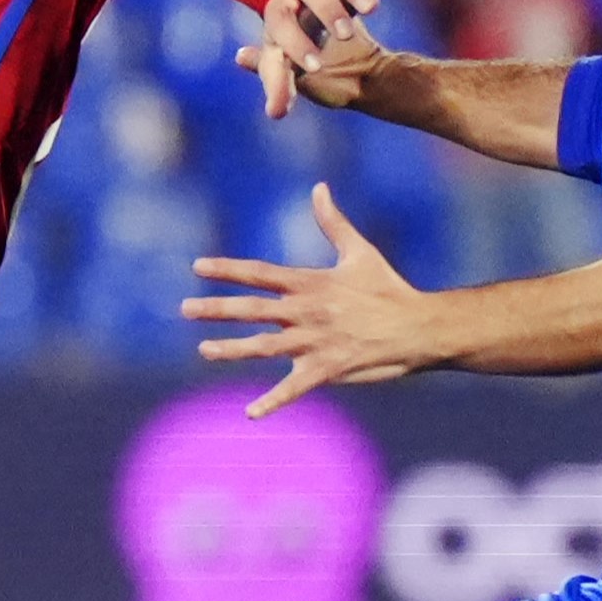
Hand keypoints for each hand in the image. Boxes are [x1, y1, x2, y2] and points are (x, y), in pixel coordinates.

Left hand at [182, 184, 433, 414]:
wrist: (417, 327)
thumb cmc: (388, 287)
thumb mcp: (359, 251)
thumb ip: (332, 222)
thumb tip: (318, 187)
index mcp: (311, 283)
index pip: (260, 273)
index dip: (227, 270)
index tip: (197, 267)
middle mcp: (307, 312)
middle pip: (252, 309)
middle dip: (216, 309)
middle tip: (184, 307)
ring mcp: (315, 342)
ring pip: (264, 347)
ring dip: (232, 349)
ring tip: (203, 350)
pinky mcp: (327, 370)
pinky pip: (294, 389)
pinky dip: (272, 402)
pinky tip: (249, 413)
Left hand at [253, 0, 396, 118]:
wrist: (318, 13)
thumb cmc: (300, 46)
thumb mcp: (287, 67)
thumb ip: (281, 86)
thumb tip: (275, 112)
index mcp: (278, 13)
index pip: (279, 22)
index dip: (295, 43)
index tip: (316, 66)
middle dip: (326, 7)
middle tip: (345, 34)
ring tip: (373, 9)